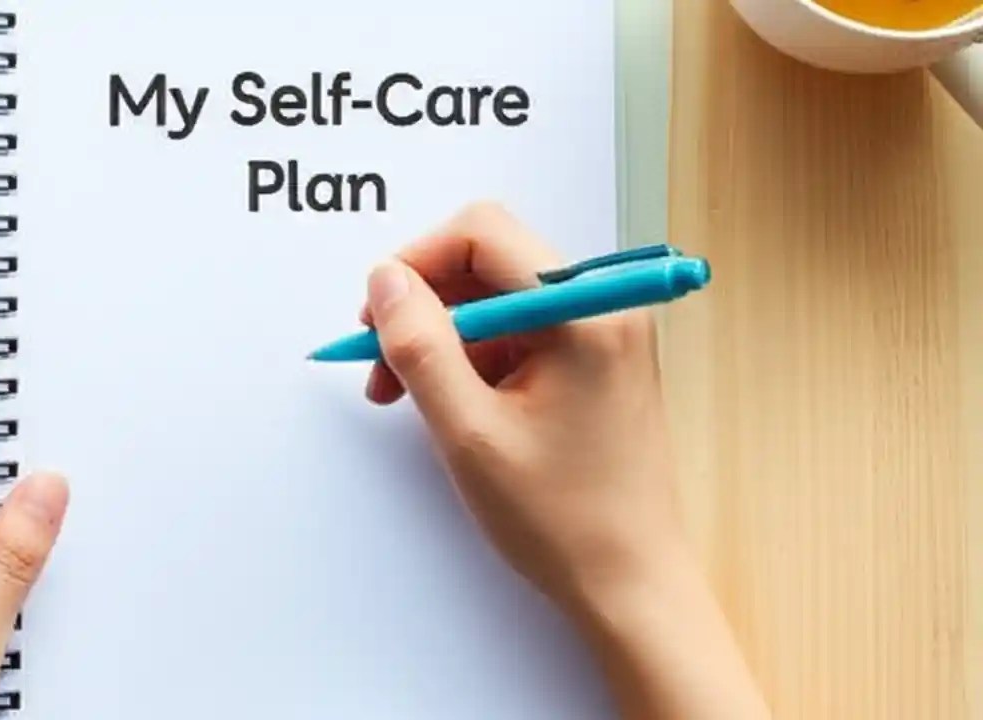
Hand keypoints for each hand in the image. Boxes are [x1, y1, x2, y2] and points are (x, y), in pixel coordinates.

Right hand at [360, 203, 769, 718]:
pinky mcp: (595, 361)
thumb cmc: (566, 520)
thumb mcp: (469, 432)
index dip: (417, 260)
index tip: (378, 309)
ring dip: (443, 336)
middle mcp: (603, 308)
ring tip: (403, 392)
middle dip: (425, 304)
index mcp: (585, 312)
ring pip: (498, 300)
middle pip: (490, 262)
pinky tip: (446, 402)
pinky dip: (473, 359)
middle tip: (379, 358)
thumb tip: (385, 282)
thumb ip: (419, 347)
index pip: (484, 233)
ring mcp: (603, 334)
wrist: (631, 585)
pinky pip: (520, 333)